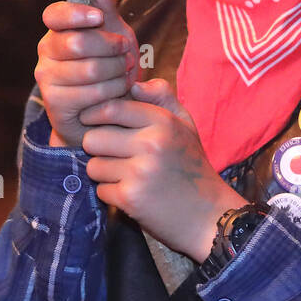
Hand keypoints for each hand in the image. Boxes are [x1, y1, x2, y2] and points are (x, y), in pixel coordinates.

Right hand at [35, 0, 138, 147]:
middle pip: (78, 42)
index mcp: (57, 30)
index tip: (99, 18)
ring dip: (118, 72)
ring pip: (89, 69)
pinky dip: (114, 92)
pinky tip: (118, 93)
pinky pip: (92, 94)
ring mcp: (46, 78)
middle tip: (127, 55)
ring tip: (126, 75)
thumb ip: (104, 8)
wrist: (106, 112)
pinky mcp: (55, 103)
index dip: (76, 14)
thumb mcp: (114, 34)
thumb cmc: (110, 67)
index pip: (54, 14)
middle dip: (112, 48)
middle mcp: (45, 52)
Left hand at [81, 81, 246, 261]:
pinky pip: (100, 190)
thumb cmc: (192, 167)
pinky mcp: (131, 198)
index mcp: (163, 122)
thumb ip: (163, 98)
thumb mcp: (186, 126)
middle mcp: (151, 144)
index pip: (111, 108)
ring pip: (93, 166)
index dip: (94, 115)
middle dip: (98, 148)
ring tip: (126, 176)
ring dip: (104, 173)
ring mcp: (140, 172)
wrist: (209, 215)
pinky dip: (111, 194)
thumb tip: (133, 84)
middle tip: (114, 156)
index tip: (92, 123)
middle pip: (93, 138)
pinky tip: (132, 194)